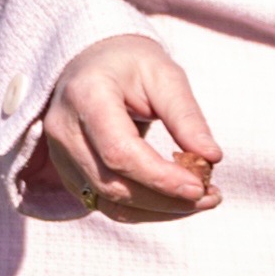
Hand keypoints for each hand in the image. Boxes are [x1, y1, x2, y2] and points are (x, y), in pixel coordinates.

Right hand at [30, 35, 221, 222]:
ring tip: (203, 199)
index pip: (119, 152)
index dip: (161, 178)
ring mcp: (62, 154)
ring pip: (111, 203)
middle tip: (212, 196)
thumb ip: (186, 117)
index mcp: (86, 95)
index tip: (201, 187)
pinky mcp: (71, 172)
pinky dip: (148, 211)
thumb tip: (211, 158)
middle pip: (114, 185)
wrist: (94, 64)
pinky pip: (109, 205)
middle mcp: (65, 128)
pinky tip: (178, 200)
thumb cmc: (132, 65)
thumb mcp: (165, 76)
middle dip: (168, 200)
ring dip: (162, 211)